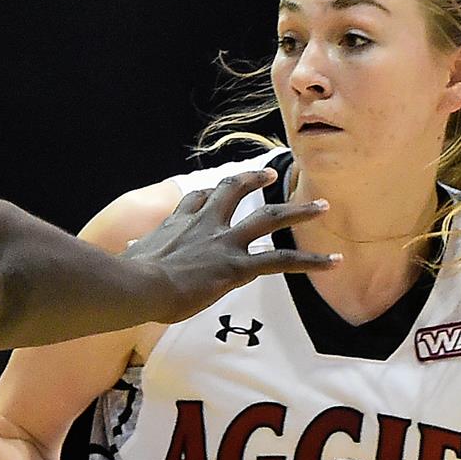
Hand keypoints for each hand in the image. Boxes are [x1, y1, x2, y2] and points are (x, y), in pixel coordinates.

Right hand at [122, 170, 336, 322]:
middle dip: (255, 179)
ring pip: (271, 218)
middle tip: (273, 173)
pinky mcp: (238, 266)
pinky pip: (283, 261)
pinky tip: (333, 263)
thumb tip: (127, 248)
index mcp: (177, 223)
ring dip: (299, 211)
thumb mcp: (131, 258)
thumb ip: (136, 252)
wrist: (138, 285)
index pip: (196, 200)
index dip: (207, 196)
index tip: (212, 193)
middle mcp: (205, 224)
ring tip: (323, 206)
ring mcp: (224, 242)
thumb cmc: (129, 278)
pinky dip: (311, 262)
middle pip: (234, 190)